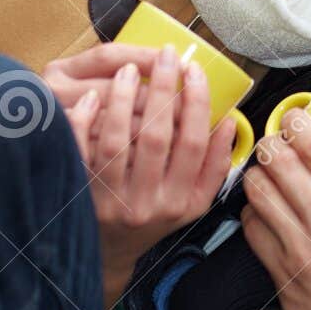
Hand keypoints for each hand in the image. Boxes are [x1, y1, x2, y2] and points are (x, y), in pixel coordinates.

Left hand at [64, 44, 236, 309]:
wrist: (109, 254)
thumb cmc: (155, 216)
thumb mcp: (195, 202)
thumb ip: (215, 165)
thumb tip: (228, 122)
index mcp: (182, 200)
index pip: (194, 142)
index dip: (196, 102)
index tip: (194, 70)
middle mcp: (148, 203)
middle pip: (157, 137)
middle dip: (163, 90)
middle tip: (166, 55)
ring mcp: (112, 201)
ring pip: (118, 143)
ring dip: (124, 101)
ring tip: (130, 69)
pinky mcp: (82, 196)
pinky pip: (81, 154)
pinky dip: (84, 124)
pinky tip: (93, 98)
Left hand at [241, 111, 310, 309]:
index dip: (299, 124)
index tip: (295, 117)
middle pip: (281, 164)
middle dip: (273, 144)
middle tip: (276, 142)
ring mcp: (302, 252)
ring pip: (259, 193)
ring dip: (258, 175)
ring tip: (266, 173)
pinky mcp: (282, 275)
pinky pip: (252, 231)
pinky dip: (252, 213)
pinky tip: (262, 210)